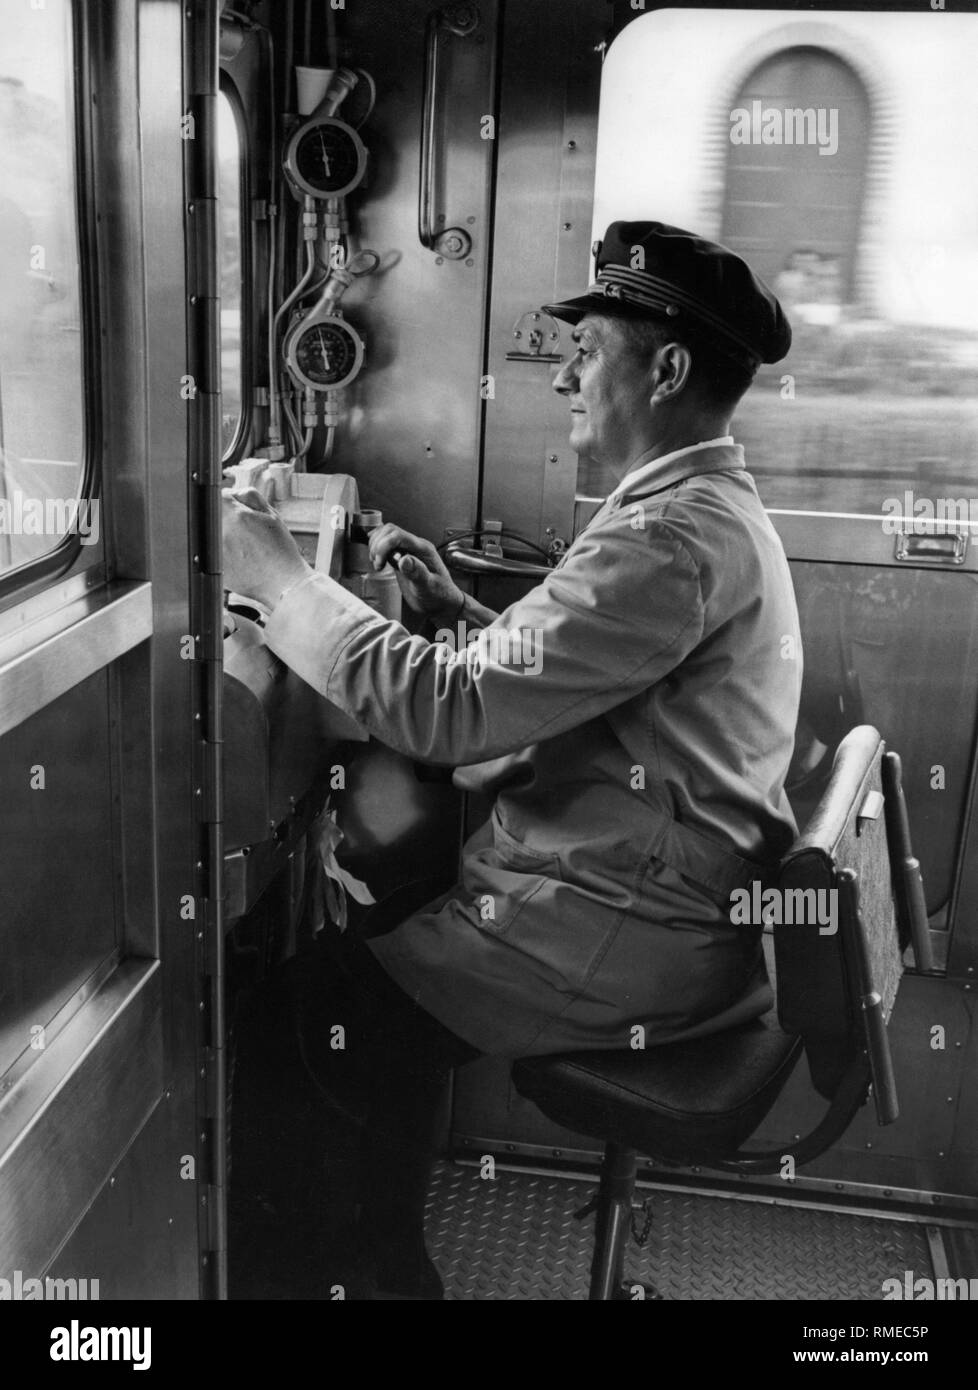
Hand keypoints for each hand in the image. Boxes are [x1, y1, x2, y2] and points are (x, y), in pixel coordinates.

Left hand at [221, 487, 310, 608]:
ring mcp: (215, 552)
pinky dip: (221, 553)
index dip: (228, 500)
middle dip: (225, 517)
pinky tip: (239, 559)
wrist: (283, 582)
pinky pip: (211, 553)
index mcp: (236, 516)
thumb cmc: (281, 550)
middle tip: (243, 529)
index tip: (235, 507)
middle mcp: (222, 533)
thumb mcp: (272, 515)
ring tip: (242, 545)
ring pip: (210, 534)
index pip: (219, 496)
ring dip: (222, 535)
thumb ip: (250, 496)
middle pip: (212, 514)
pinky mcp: (214, 568)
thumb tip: (233, 492)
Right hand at [367, 523, 463, 621]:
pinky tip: (377, 559)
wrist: (441, 603)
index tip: (380, 563)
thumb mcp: (429, 587)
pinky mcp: (401, 557)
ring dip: (375, 546)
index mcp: (423, 550)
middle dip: (377, 545)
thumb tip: (404, 560)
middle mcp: (415, 546)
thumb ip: (418, 572)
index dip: (383, 546)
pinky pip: (386, 543)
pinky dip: (377, 547)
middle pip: (389, 530)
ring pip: (386, 534)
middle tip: (378, 564)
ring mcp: (408, 550)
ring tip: (377, 563)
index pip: (398, 535)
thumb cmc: (439, 596)